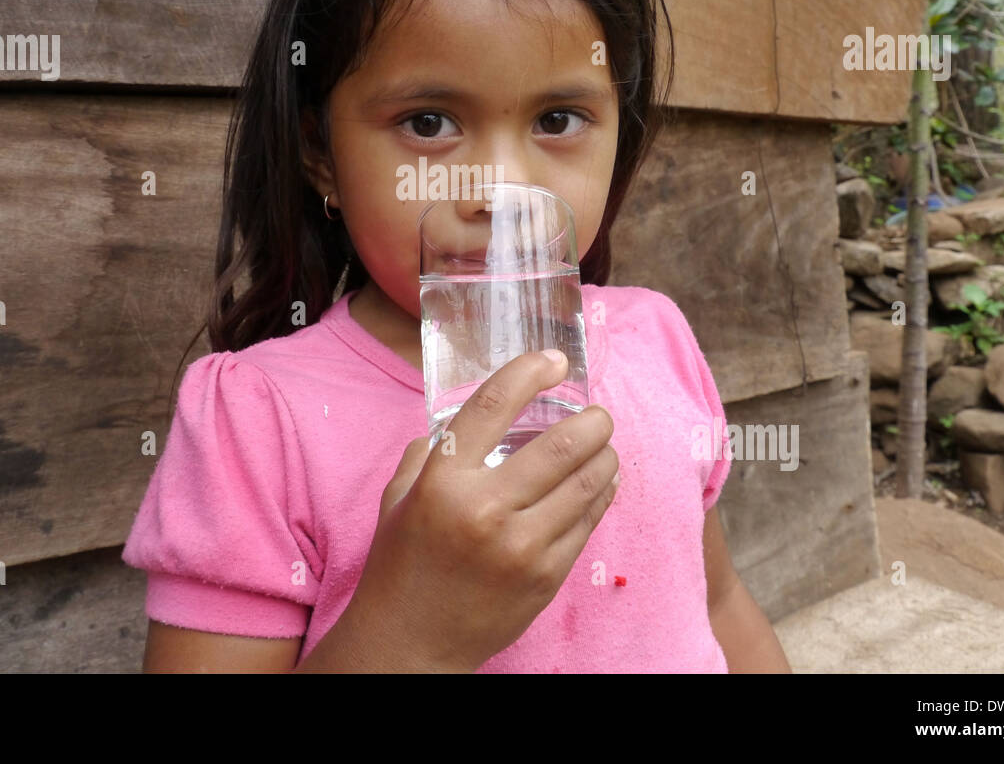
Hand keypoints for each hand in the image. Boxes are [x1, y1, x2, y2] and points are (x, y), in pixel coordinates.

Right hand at [348, 350, 619, 671]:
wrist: (411, 644)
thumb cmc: (401, 564)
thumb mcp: (399, 497)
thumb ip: (430, 452)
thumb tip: (470, 419)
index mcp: (442, 482)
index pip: (493, 406)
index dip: (529, 373)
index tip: (553, 360)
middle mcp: (485, 510)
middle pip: (562, 444)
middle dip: (592, 420)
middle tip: (596, 414)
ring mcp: (522, 546)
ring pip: (588, 482)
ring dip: (604, 455)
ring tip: (602, 445)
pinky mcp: (547, 576)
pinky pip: (589, 521)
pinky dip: (601, 494)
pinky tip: (599, 482)